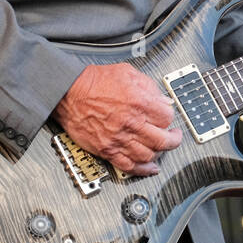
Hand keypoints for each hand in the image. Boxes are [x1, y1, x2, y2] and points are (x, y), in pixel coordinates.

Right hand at [53, 63, 181, 175]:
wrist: (68, 92)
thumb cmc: (94, 81)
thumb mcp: (127, 72)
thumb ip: (148, 86)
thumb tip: (162, 100)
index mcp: (139, 102)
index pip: (167, 117)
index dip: (169, 117)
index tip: (166, 116)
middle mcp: (131, 123)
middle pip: (163, 140)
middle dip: (173, 140)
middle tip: (174, 137)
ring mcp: (119, 138)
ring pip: (149, 155)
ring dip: (159, 153)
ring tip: (160, 148)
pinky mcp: (107, 149)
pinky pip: (129, 165)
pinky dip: (142, 169)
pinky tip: (149, 168)